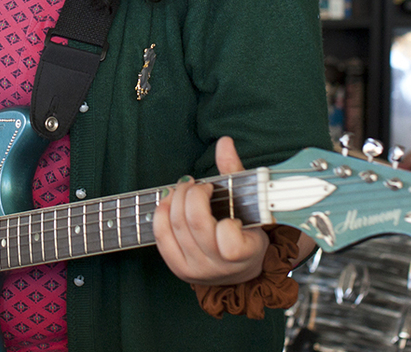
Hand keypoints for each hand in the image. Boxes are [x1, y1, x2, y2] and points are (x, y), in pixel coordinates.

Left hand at [153, 136, 268, 284]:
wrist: (237, 268)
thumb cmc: (246, 231)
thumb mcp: (250, 205)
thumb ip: (235, 172)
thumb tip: (224, 142)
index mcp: (244, 254)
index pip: (230, 242)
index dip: (227, 224)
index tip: (231, 214)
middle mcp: (218, 266)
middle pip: (195, 224)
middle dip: (192, 194)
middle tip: (196, 185)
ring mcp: (196, 269)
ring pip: (176, 226)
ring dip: (176, 198)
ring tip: (184, 188)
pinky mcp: (178, 268)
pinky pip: (161, 236)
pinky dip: (161, 212)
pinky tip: (169, 200)